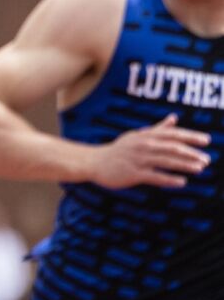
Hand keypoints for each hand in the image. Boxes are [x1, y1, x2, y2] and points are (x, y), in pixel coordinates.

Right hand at [90, 114, 210, 188]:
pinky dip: (169, 179)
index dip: (190, 136)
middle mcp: (143, 145)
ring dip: (184, 165)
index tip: (206, 140)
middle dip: (191, 153)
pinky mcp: (132, 173)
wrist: (94, 162)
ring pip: (166, 161)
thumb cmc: (119, 150)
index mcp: (145, 136)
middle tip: (206, 159)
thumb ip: (158, 128)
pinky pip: (154, 176)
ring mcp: (137, 159)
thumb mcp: (137, 136)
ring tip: (200, 168)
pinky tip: (182, 182)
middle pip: (171, 147)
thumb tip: (174, 117)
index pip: (172, 134)